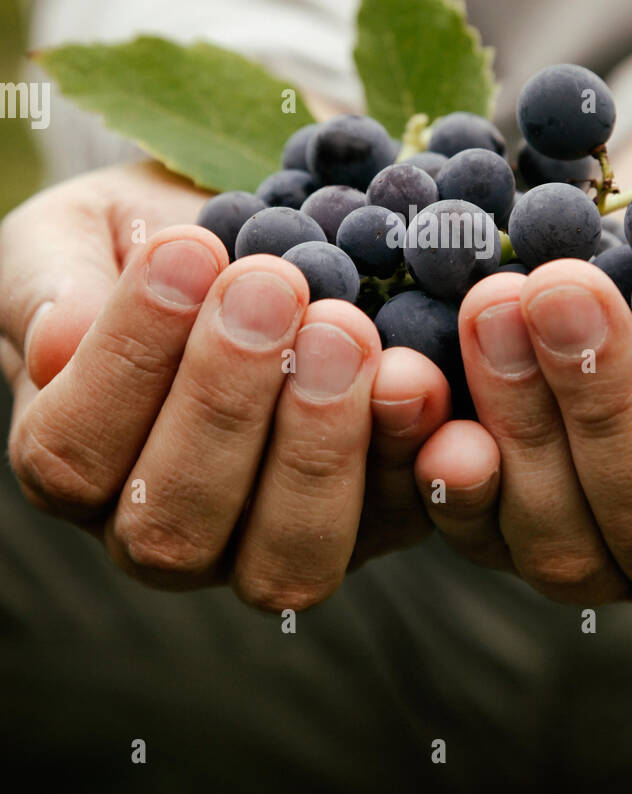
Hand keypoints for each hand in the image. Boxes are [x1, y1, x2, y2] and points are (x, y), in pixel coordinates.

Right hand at [0, 161, 449, 607]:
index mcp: (78, 467)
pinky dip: (413, 453)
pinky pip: (396, 520)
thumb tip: (56, 341)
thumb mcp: (79, 233)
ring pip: (286, 560)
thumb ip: (49, 285)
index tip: (186, 248)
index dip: (129, 358)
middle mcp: (165, 530)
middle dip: (225, 402)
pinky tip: (419, 374)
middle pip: (175, 526)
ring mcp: (271, 542)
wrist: (265, 239)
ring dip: (319, 445)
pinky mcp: (376, 525)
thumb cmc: (157, 241)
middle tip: (272, 288)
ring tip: (344, 327)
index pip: (75, 454)